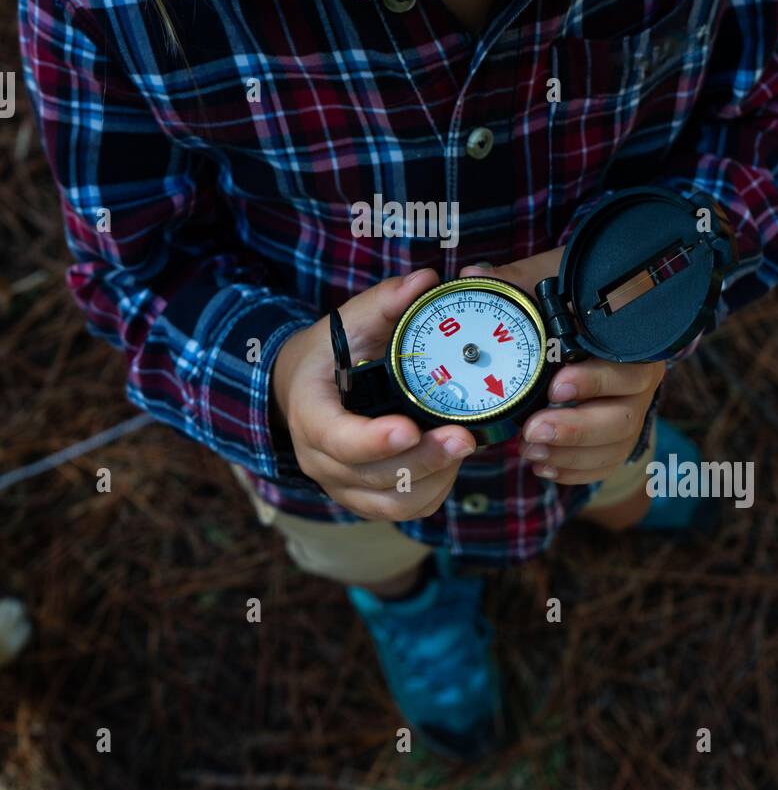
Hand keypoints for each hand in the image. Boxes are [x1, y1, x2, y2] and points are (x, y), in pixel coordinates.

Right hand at [270, 269, 477, 519]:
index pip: (336, 437)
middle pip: (372, 476)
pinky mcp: (363, 497)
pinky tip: (452, 464)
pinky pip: (401, 509)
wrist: (301, 389)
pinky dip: (431, 491)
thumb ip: (385, 303)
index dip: (373, 440)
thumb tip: (426, 280)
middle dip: (423, 460)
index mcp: (311, 414)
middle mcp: (320, 459)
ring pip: (391, 502)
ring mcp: (341, 484)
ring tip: (464, 447)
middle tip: (464, 438)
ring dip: (433, 479)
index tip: (409, 427)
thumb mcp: (348, 323)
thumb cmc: (328, 355)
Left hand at [459, 250, 663, 483]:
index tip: (555, 387)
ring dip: (571, 455)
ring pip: (616, 445)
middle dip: (576, 430)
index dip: (594, 381)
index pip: (625, 366)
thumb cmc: (566, 300)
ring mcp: (631, 409)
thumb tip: (476, 276)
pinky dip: (576, 470)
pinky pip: (607, 463)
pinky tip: (543, 466)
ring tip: (530, 452)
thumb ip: (515, 281)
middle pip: (623, 416)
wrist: (586, 321)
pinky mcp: (617, 435)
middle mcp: (637, 380)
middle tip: (532, 431)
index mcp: (627, 342)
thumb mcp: (547, 280)